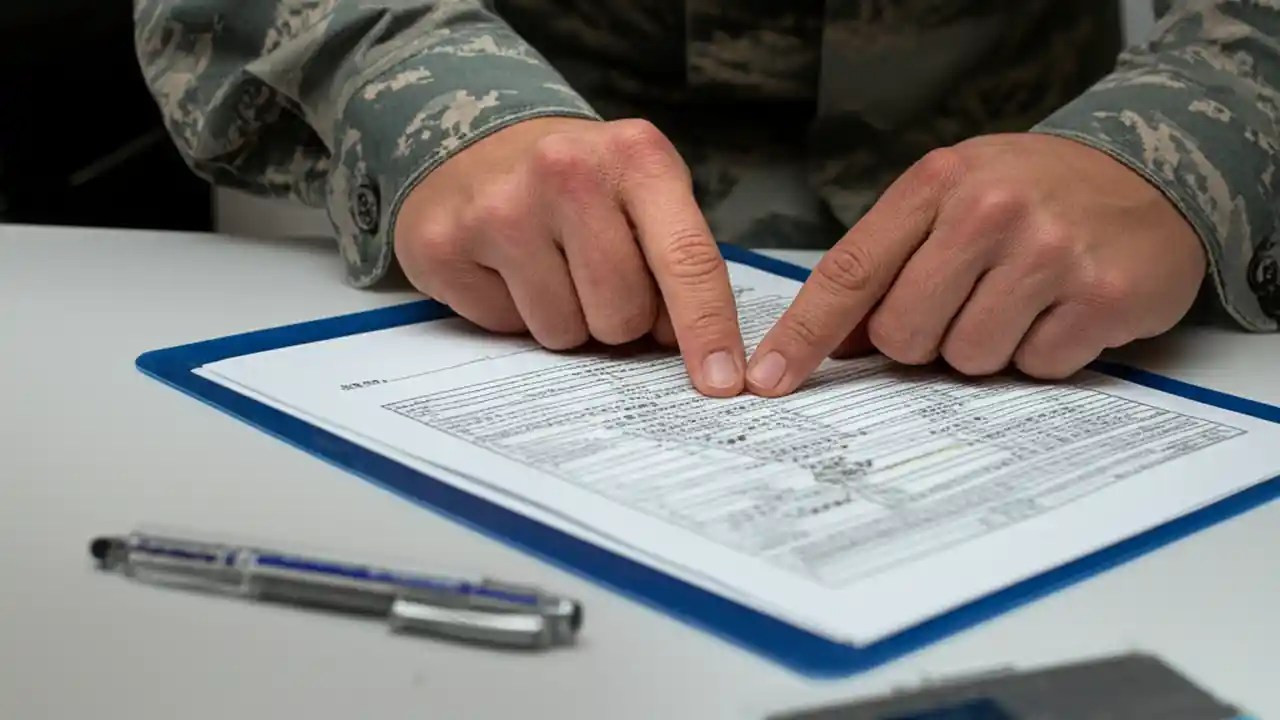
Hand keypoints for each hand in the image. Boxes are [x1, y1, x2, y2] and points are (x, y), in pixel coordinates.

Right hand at [394, 117, 745, 396]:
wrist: (475, 144)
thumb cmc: (579, 182)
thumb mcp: (644, 191)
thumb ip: (678, 259)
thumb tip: (699, 354)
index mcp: (634, 156)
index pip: (686, 260)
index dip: (708, 330)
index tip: (722, 383)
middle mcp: (564, 172)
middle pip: (622, 315)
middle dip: (620, 318)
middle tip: (596, 277)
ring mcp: (497, 208)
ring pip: (563, 333)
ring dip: (566, 318)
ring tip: (549, 267)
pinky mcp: (443, 245)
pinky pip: (505, 330)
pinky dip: (513, 313)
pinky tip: (504, 267)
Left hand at [746, 133, 1207, 395]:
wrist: (1151, 176)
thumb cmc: (1031, 195)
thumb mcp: (951, 201)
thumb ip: (889, 264)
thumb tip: (834, 344)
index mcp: (937, 183)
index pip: (849, 271)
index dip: (804, 334)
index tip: (768, 379)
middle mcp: (989, 211)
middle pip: (904, 334)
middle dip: (924, 338)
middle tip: (965, 301)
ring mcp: (1050, 252)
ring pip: (968, 359)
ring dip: (987, 346)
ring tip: (1020, 299)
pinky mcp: (1103, 296)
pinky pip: (1036, 367)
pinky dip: (1043, 352)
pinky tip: (1062, 309)